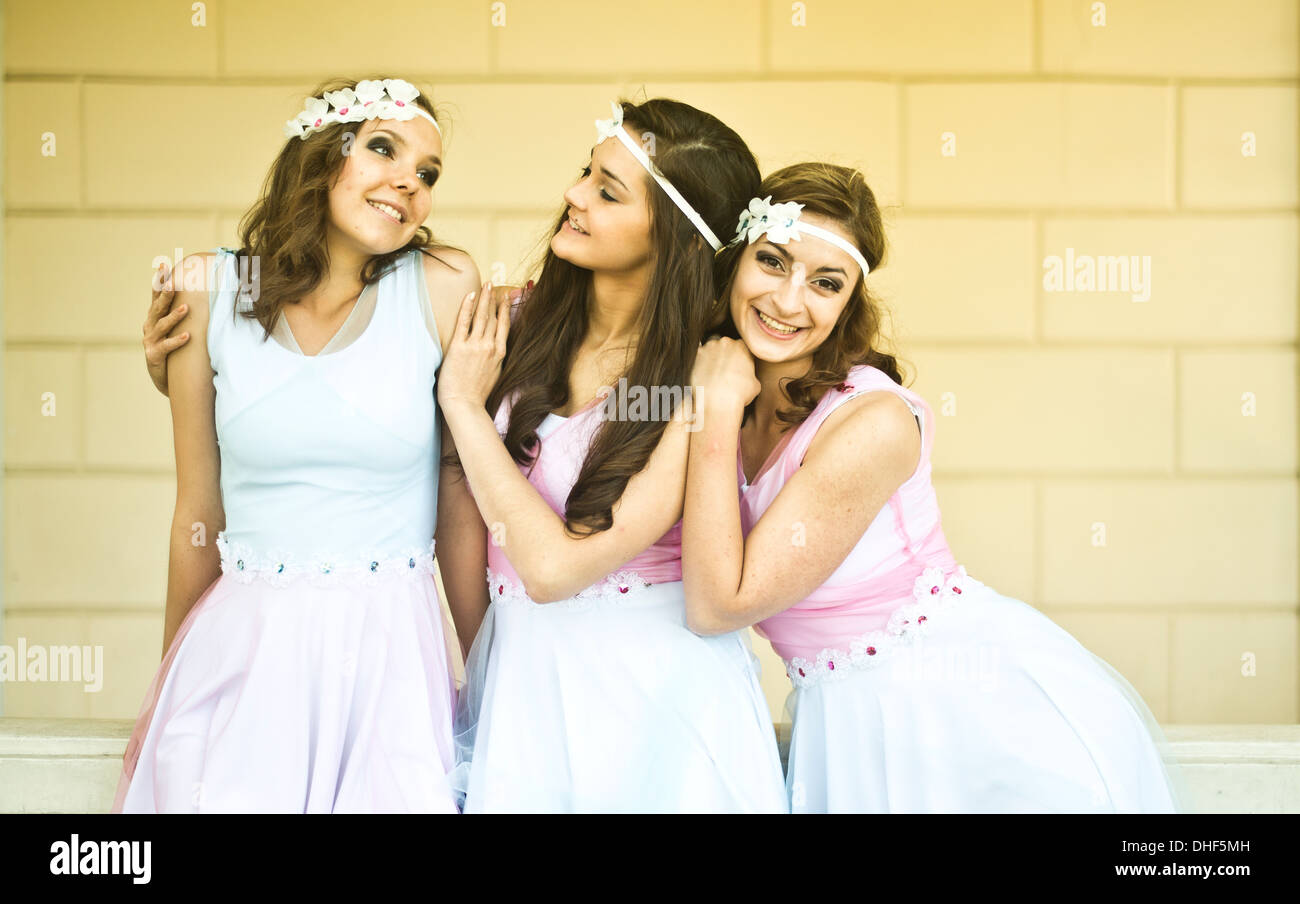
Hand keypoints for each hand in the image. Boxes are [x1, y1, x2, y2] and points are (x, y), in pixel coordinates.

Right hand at [143, 263, 190, 396]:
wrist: (165, 378)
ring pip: (162, 325)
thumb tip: (198, 293)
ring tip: (186, 308)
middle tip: (173, 282)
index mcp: (154, 317)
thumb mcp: (173, 329)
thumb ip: (179, 312)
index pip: (156, 295)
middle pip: (158, 306)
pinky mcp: (154, 355)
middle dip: (165, 293)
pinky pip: (167, 347)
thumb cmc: (173, 349)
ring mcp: (151, 340)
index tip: (163, 265)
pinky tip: (188, 336)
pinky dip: (177, 341)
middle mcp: (150, 326)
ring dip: (174, 316)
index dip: (159, 281)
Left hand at [437, 281, 509, 411]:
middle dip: (493, 299)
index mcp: (500, 353)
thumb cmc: (477, 394)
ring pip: (482, 316)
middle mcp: (490, 346)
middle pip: (494, 317)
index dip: (504, 310)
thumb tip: (494, 349)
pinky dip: (468, 306)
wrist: (465, 404)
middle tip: (492, 285)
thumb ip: (495, 358)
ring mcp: (476, 346)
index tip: (504, 298)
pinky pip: (464, 322)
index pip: (504, 325)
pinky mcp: (460, 347)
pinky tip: (470, 295)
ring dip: (484, 298)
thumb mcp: (495, 374)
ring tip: (485, 285)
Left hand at [691, 337, 759, 413]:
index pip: (742, 347)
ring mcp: (709, 347)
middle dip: (725, 355)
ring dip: (712, 358)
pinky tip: (704, 375)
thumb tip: (748, 377)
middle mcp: (726, 342)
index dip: (740, 357)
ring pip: (711, 349)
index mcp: (742, 346)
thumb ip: (751, 374)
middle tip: (725, 370)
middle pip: (726, 345)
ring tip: (714, 374)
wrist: (719, 402)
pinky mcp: (696, 355)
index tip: (737, 366)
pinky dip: (700, 363)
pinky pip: (699, 356)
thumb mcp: (756, 385)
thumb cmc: (738, 394)